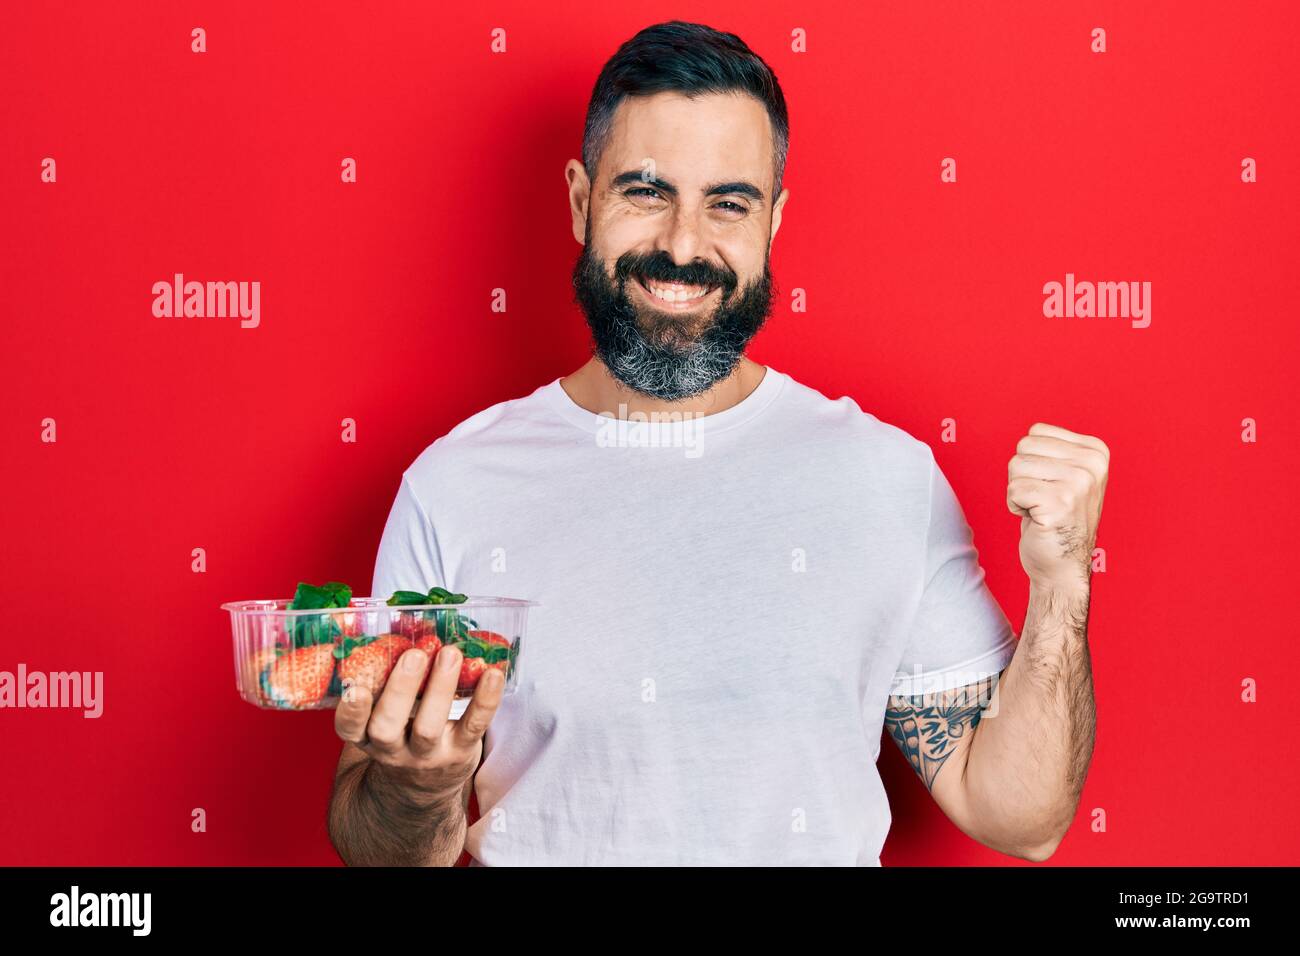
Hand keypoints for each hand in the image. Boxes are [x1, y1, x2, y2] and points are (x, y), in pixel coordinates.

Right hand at [333, 644, 505, 801]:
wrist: (423, 790)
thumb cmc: (401, 735)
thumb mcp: (384, 717)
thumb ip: (386, 682)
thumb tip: (403, 623)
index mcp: (368, 736)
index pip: (350, 729)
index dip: (350, 711)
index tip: (355, 688)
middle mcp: (393, 750)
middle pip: (387, 728)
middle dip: (400, 690)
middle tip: (414, 655)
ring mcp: (428, 755)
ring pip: (429, 728)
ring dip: (440, 689)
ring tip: (450, 653)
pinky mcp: (461, 753)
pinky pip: (473, 727)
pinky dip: (485, 700)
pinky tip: (493, 674)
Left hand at [1007, 422, 1109, 591]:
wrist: (1063, 566)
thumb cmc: (1057, 518)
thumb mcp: (1066, 474)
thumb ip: (1054, 450)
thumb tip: (1031, 433)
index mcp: (1096, 451)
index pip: (1036, 432)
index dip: (1033, 460)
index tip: (1051, 484)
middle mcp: (1092, 464)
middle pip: (1023, 447)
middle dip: (1023, 475)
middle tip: (1043, 499)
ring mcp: (1078, 483)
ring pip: (1015, 466)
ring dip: (1019, 491)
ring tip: (1040, 509)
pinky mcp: (1059, 503)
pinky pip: (1013, 490)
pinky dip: (1015, 506)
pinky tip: (1037, 519)